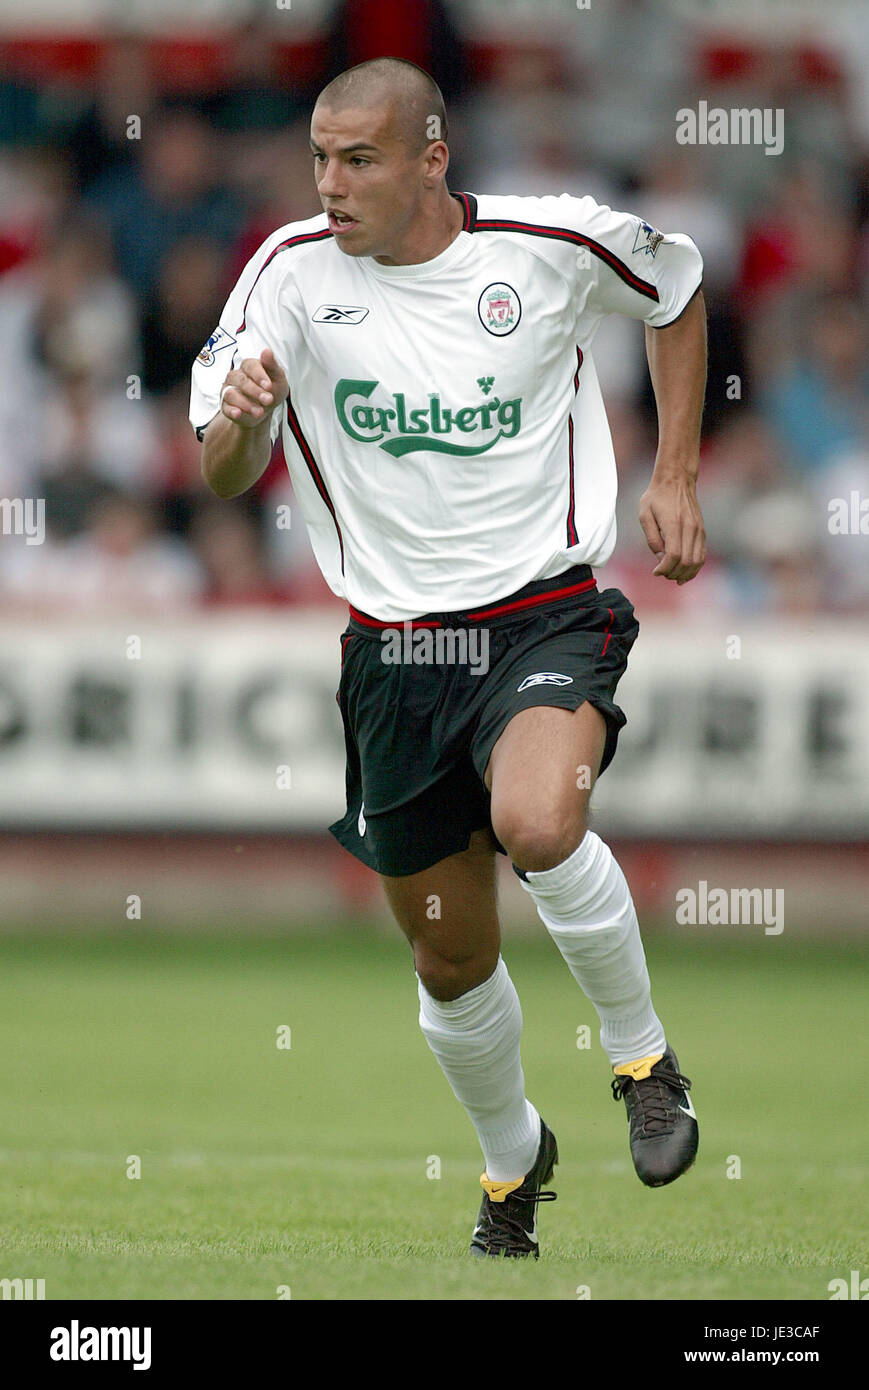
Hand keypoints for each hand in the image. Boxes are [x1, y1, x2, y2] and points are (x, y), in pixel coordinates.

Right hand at [219, 348, 288, 428]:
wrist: (265, 410)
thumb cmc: (271, 390)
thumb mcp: (278, 379)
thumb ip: (272, 365)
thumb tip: (267, 351)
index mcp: (249, 366)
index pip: (250, 366)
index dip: (259, 375)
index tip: (269, 386)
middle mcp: (236, 376)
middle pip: (240, 380)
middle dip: (255, 391)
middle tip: (268, 400)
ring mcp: (229, 390)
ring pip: (231, 393)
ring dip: (245, 403)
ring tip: (259, 412)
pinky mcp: (225, 405)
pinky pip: (225, 407)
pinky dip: (231, 410)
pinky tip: (238, 413)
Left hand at [638, 469, 705, 584]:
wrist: (677, 480)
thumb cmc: (657, 497)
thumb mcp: (644, 515)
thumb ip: (652, 539)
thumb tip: (660, 558)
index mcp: (674, 523)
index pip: (673, 555)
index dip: (664, 568)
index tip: (656, 572)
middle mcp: (690, 528)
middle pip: (686, 561)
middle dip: (674, 573)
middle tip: (663, 574)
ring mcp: (698, 530)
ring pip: (697, 561)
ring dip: (686, 574)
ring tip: (674, 577)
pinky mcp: (702, 531)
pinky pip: (702, 554)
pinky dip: (695, 567)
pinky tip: (685, 572)